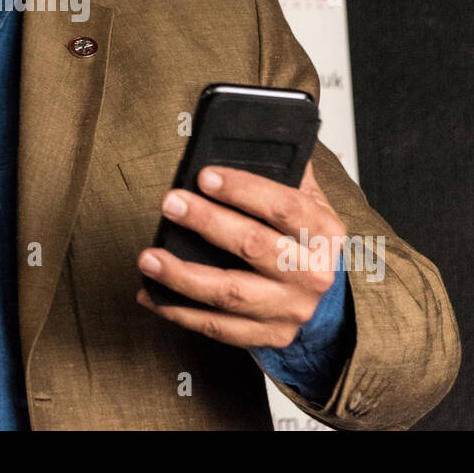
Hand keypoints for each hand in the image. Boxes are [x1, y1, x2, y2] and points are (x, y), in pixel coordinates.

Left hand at [136, 162, 345, 348]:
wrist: (325, 297)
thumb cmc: (303, 238)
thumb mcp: (308, 200)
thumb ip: (283, 170)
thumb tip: (245, 137)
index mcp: (324, 232)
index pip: (283, 207)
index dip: (243, 190)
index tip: (204, 176)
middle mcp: (312, 274)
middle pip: (253, 247)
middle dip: (207, 223)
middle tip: (170, 204)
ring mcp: (289, 309)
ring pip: (230, 294)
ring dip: (183, 275)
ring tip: (148, 256)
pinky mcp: (268, 335)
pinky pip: (217, 327)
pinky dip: (179, 311)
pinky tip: (151, 293)